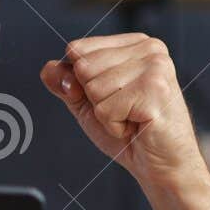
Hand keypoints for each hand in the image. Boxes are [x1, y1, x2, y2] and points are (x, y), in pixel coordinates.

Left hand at [39, 33, 208, 190]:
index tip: (112, 97)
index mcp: (134, 44)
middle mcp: (148, 48)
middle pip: (82, 67)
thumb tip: (48, 69)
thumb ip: (67, 84)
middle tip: (125, 111)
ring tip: (132, 118)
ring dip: (106, 114)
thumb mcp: (89, 104)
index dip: (82, 82)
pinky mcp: (154, 92)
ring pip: (93, 88)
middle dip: (94, 99)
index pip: (77, 49)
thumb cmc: (131, 133)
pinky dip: (114, 126)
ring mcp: (154, 68)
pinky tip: (136, 126)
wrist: (161, 165)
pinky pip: (105, 109)